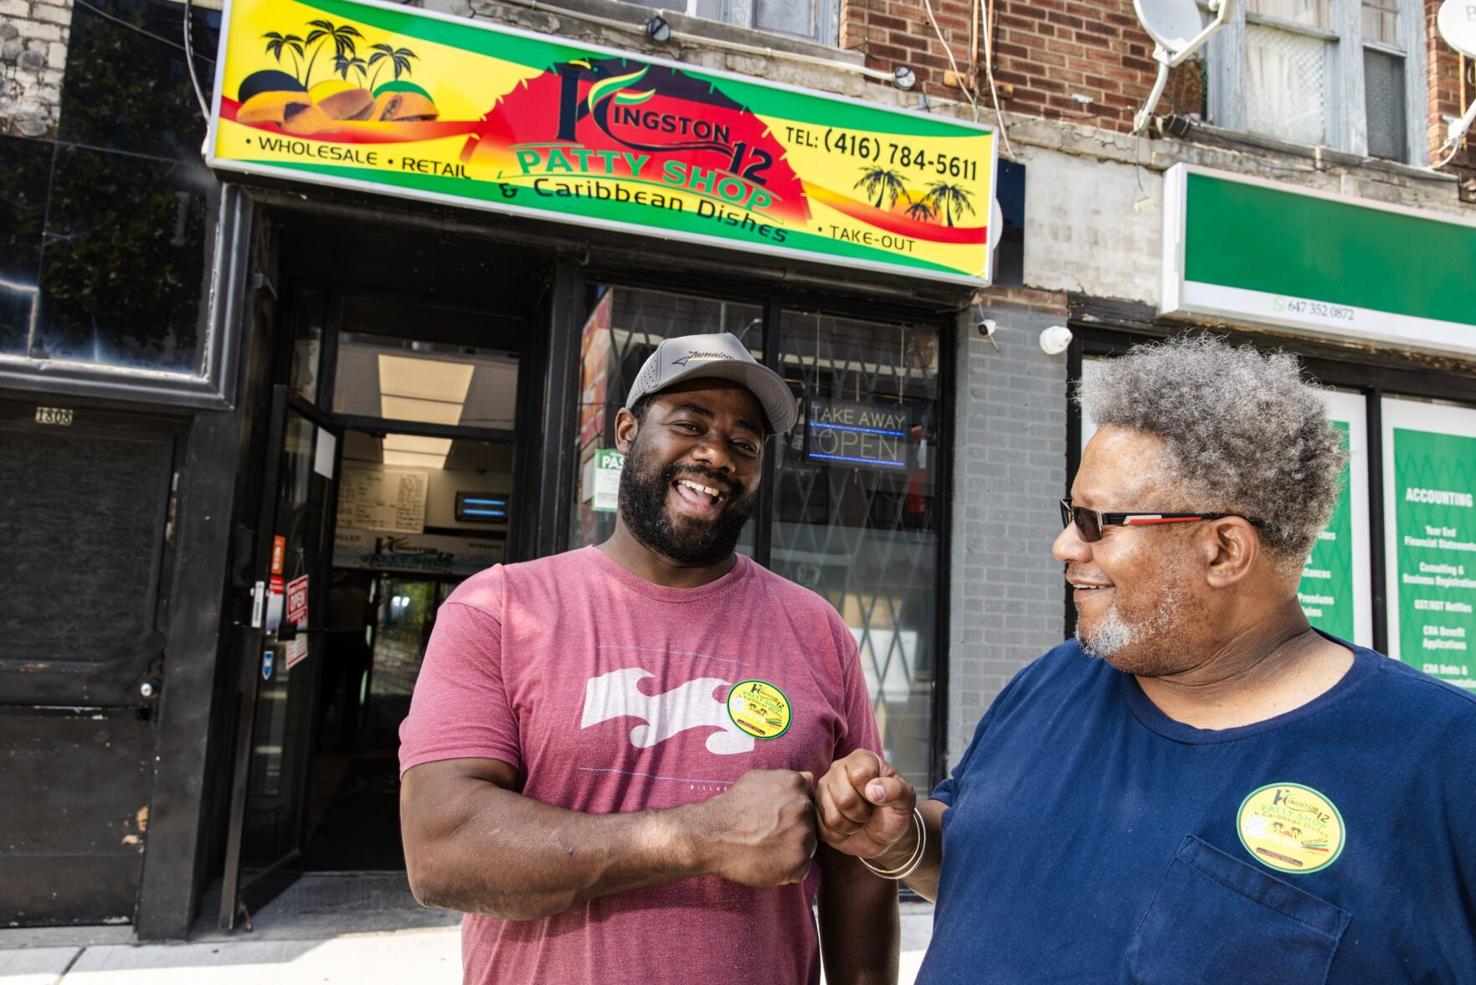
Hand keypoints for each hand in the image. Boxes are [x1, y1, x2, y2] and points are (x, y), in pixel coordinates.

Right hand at [689, 769, 815, 885]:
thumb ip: (785, 779)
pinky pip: (802, 869)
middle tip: (770, 836)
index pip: (809, 801)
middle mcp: (804, 807)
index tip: (775, 819)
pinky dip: (788, 870)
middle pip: (811, 823)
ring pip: (809, 846)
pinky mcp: (798, 862)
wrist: (712, 835)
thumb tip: (810, 778)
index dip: (792, 812)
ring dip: (793, 849)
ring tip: (768, 849)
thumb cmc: (732, 807)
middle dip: (795, 830)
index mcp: (797, 784)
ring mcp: (803, 835)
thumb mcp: (757, 779)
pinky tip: (769, 862)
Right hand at [815, 750, 916, 863]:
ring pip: (832, 817)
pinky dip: (841, 834)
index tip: (879, 797)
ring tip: (859, 820)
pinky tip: (848, 827)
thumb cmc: (895, 811)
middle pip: (844, 799)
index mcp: (861, 759)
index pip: (859, 775)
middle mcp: (837, 769)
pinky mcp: (816, 810)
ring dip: (851, 826)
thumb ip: (896, 790)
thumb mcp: (906, 800)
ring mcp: (823, 790)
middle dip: (862, 813)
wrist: (886, 834)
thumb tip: (873, 791)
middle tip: (869, 812)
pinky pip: (824, 829)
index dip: (872, 793)